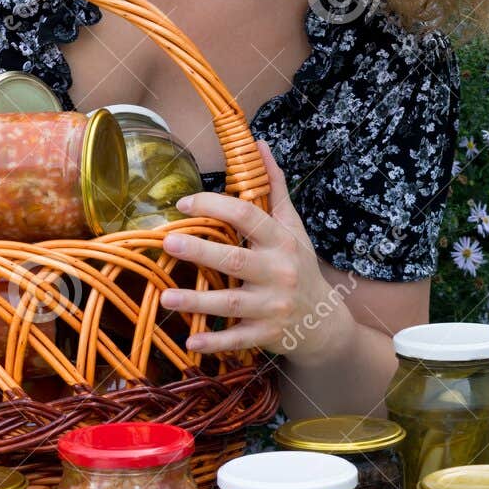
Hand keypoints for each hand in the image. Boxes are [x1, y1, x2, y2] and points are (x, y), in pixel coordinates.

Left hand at [156, 140, 334, 354]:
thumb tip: (260, 145)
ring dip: (197, 302)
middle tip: (168, 242)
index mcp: (281, 242)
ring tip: (165, 296)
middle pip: (235, 261)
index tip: (184, 204)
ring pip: (231, 304)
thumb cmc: (299, 266)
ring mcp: (272, 307)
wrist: (324, 321)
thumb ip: (274, 188)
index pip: (248, 218)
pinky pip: (237, 340)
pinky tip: (189, 343)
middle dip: (201, 252)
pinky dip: (214, 343)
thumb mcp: (292, 227)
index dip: (216, 206)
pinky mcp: (266, 335)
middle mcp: (278, 273)